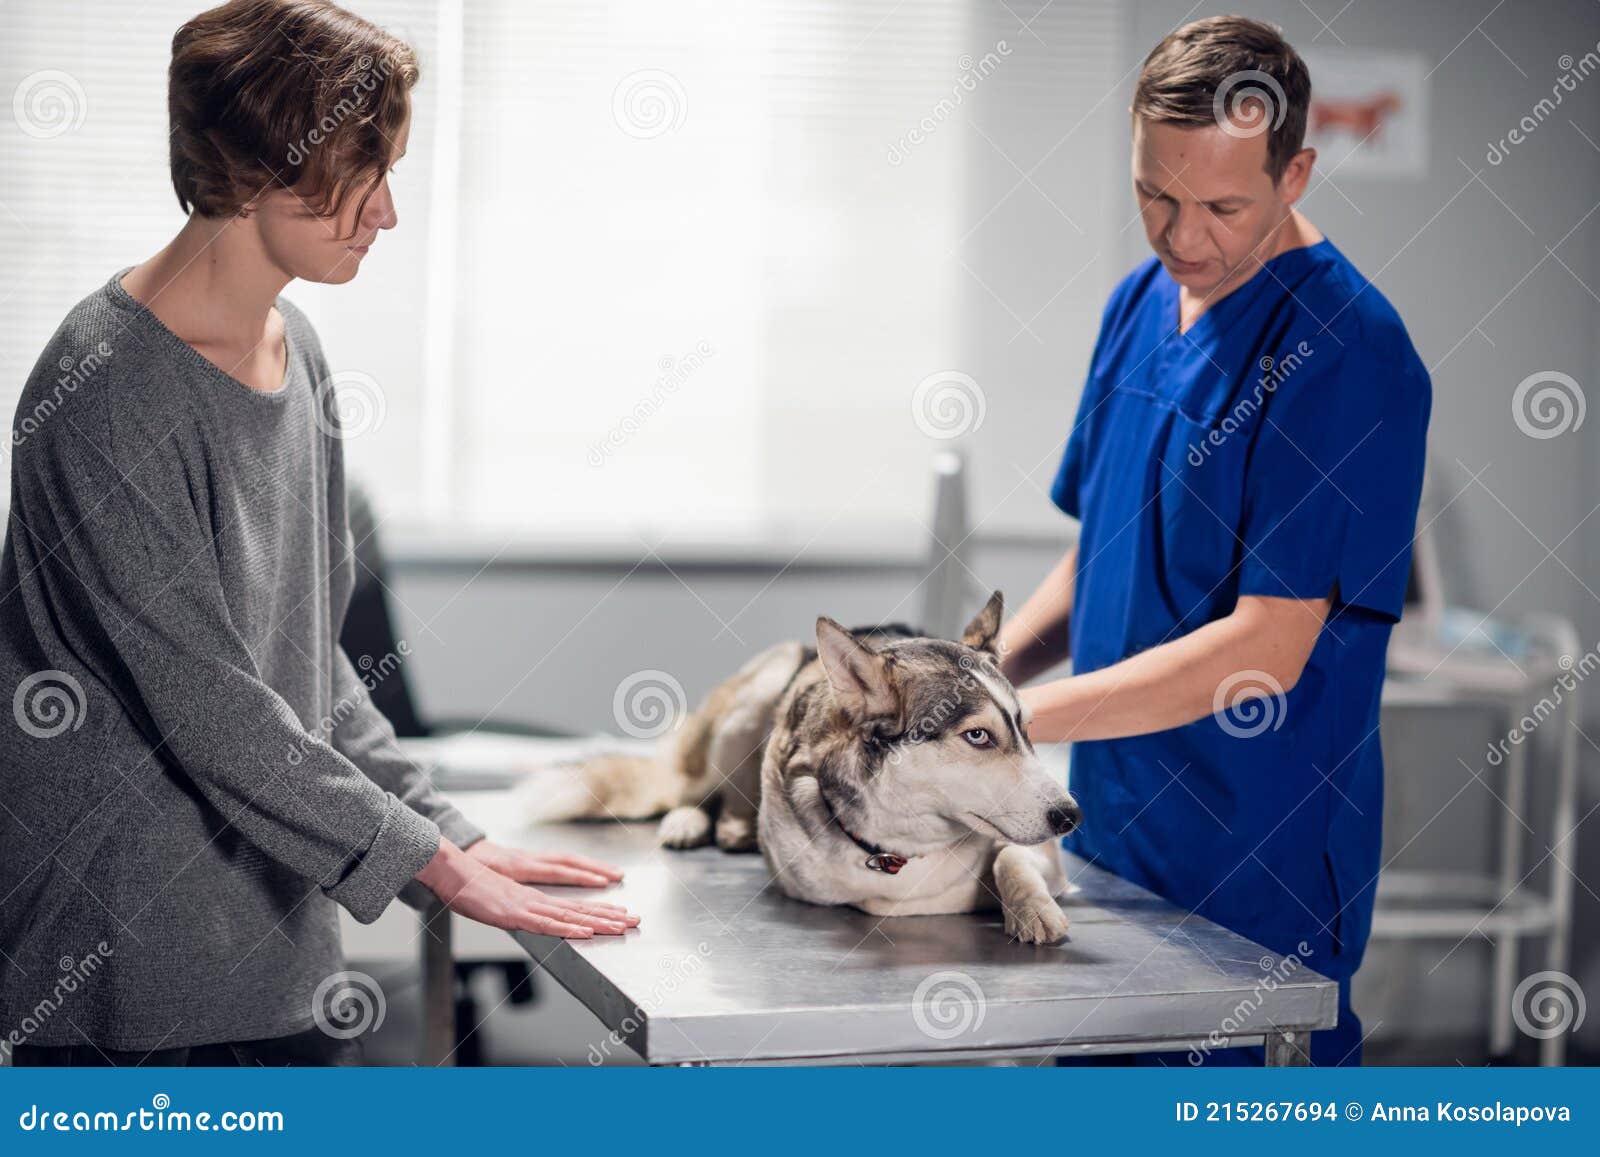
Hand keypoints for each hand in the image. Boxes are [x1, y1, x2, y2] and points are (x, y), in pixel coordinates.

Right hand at [416, 840, 637, 938]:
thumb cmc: (472, 888)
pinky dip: (568, 927)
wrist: (453, 871)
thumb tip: (530, 918)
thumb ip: (518, 910)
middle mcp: (538, 900)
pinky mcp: (515, 914)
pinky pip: (547, 923)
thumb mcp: (500, 903)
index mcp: (536, 898)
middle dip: (610, 916)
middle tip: (636, 920)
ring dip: (598, 921)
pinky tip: (585, 931)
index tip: (622, 915)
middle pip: (581, 908)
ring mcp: (528, 906)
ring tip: (621, 926)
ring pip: (571, 915)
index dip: (600, 911)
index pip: (575, 905)